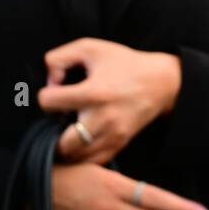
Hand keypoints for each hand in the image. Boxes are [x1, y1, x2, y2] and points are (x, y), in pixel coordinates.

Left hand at [38, 38, 180, 162]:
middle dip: (53, 130)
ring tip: (69, 128)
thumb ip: (59, 58)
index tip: (57, 90)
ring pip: (75, 156)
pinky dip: (81, 154)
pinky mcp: (119, 144)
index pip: (48, 103)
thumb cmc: (124, 63)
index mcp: (94, 92)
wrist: (161, 82)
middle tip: (60, 117)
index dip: (46, 95)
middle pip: (61, 143)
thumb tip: (49, 82)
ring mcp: (112, 135)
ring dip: (65, 144)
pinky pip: (92, 162)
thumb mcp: (90, 47)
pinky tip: (82, 138)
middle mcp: (103, 118)